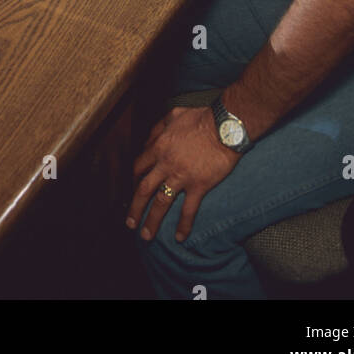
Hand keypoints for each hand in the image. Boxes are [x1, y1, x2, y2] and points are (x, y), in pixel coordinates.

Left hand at [126, 106, 239, 242]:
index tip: (133, 189)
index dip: (133, 179)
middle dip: (135, 208)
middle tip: (130, 222)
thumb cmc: (200, 118)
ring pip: (161, 202)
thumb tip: (148, 140)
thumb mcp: (173, 116)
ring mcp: (181, 177)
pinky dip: (183, 225)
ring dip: (152, 220)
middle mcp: (166, 164)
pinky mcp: (198, 186)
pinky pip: (188, 209)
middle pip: (144, 189)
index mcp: (159, 147)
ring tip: (146, 236)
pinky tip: (179, 237)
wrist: (224, 127)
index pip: (139, 167)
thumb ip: (158, 128)